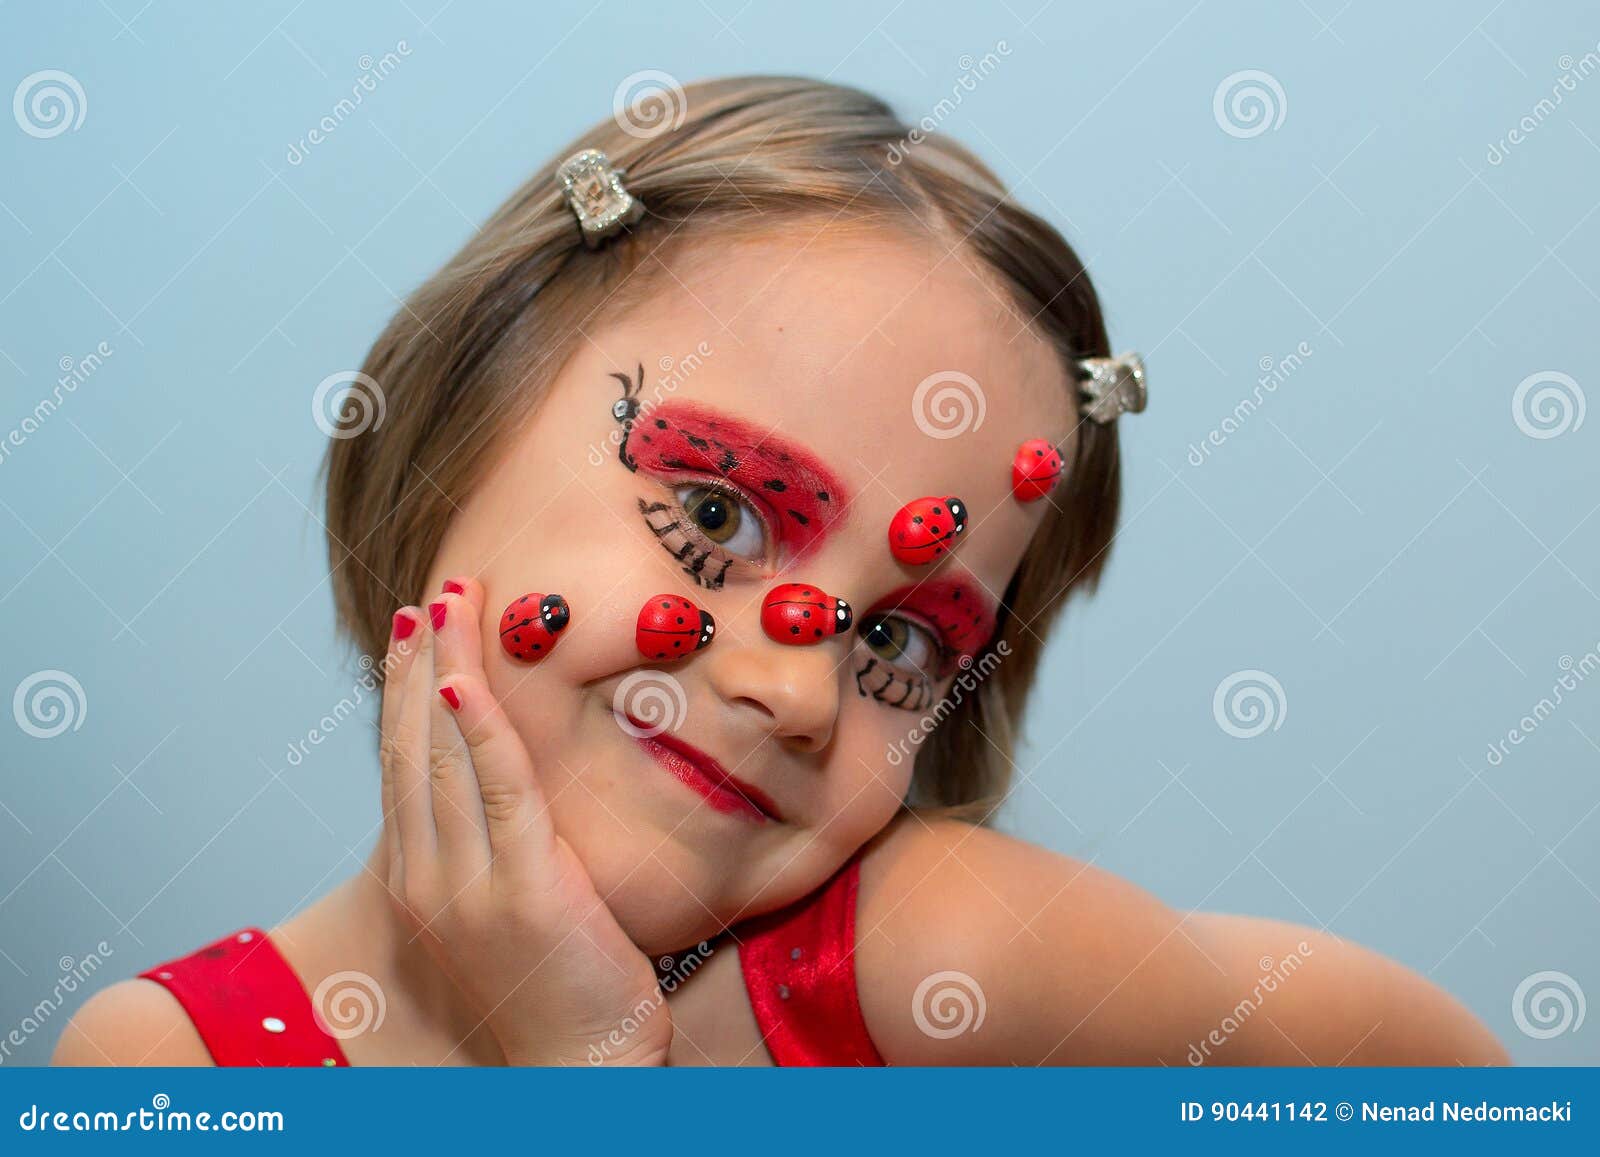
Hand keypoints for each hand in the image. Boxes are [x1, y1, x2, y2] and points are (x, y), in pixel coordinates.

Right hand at [378, 578, 670, 1065]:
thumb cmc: (552, 985)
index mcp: (419, 879)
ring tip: (454, 605)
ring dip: (450, 670)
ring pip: (447, 755)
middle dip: (423, 663)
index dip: (406, 692)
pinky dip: (483, 731)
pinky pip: (500, 792)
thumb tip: (499, 776)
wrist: (577, 1065)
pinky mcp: (525, 891)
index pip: (402, 764)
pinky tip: (474, 680)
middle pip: (415, 746)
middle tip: (432, 595)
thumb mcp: (503, 905)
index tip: (412, 631)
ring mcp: (469, 886)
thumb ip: (490, 843)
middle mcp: (428, 877)